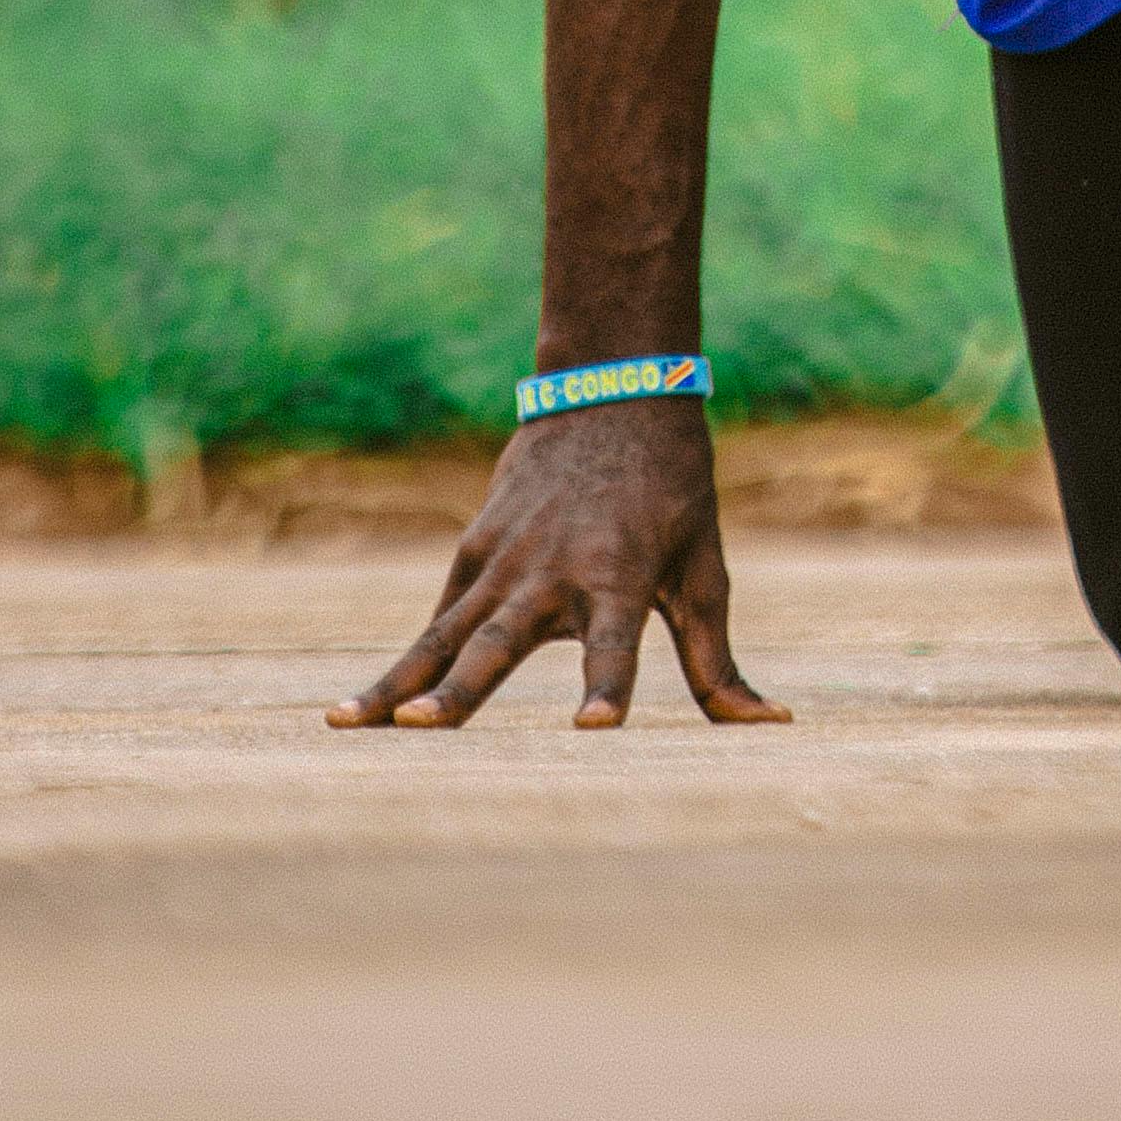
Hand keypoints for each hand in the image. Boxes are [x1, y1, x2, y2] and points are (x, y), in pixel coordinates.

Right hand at [329, 402, 787, 733]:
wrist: (613, 388)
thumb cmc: (672, 491)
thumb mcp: (703, 568)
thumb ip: (717, 660)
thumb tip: (772, 724)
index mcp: (620, 576)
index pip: (617, 645)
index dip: (608, 686)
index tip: (594, 727)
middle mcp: (554, 570)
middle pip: (501, 643)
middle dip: (459, 691)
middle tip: (420, 732)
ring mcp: (504, 558)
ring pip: (443, 635)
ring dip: (397, 683)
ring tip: (348, 726)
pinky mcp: (475, 549)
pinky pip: (439, 618)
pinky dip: (405, 661)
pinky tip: (365, 711)